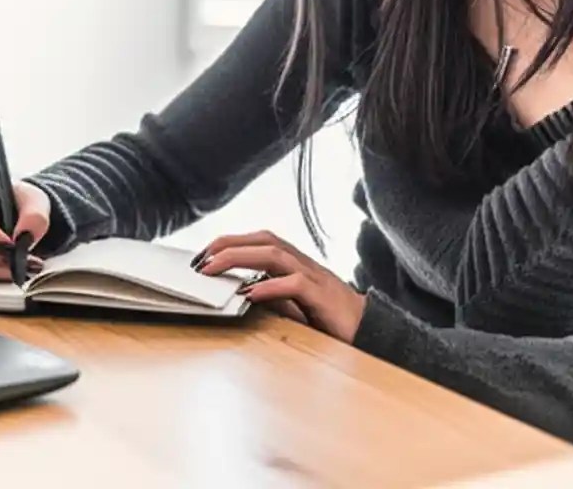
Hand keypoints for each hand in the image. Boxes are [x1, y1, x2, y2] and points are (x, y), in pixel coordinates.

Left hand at [197, 230, 365, 342]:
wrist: (371, 332)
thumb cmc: (330, 318)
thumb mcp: (293, 306)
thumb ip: (271, 296)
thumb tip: (240, 290)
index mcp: (294, 264)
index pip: (259, 241)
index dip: (230, 242)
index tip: (203, 254)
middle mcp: (303, 264)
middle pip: (263, 240)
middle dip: (228, 244)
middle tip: (200, 258)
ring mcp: (314, 277)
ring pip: (274, 254)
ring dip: (240, 258)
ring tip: (213, 268)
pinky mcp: (323, 297)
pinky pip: (295, 284)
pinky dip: (269, 286)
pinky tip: (249, 293)